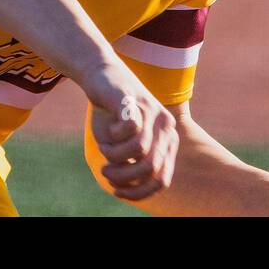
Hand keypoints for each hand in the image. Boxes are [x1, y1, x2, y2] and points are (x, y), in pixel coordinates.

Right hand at [83, 61, 178, 200]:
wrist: (101, 76)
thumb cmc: (112, 116)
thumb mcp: (122, 146)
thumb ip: (130, 166)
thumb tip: (127, 189)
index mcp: (168, 140)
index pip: (162, 179)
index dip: (139, 192)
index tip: (118, 191)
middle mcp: (166, 126)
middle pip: (151, 168)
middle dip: (124, 177)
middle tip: (106, 172)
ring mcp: (153, 111)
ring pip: (140, 150)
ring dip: (116, 156)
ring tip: (104, 149)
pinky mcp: (136, 100)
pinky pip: (130, 129)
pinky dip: (114, 136)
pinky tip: (109, 129)